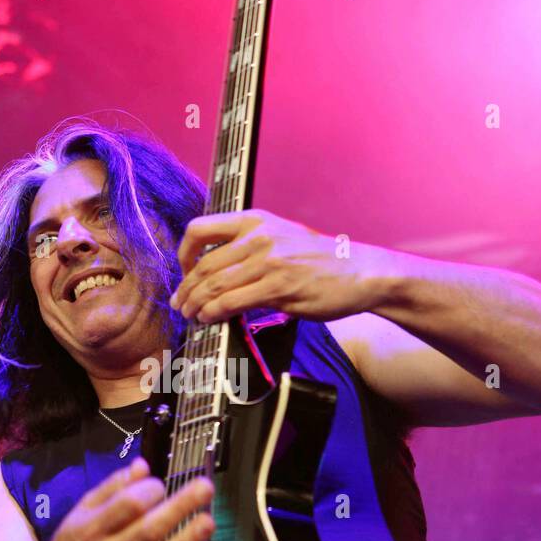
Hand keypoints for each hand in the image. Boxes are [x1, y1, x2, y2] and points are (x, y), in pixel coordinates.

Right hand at [20, 456, 215, 540]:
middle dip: (178, 509)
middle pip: (148, 533)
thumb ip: (111, 489)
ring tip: (208, 522)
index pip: (126, 507)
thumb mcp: (79, 513)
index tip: (160, 484)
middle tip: (205, 488)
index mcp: (90, 530)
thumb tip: (142, 467)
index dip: (149, 491)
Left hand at [170, 210, 373, 323]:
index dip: (184, 253)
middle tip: (180, 303)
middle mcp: (259, 237)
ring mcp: (269, 262)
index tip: (184, 271)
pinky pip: (233, 302)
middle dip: (186, 288)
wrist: (360, 271)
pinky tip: (209, 319)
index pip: (201, 228)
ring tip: (190, 314)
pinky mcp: (278, 287)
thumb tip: (218, 270)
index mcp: (255, 221)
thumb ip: (249, 246)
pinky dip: (214, 313)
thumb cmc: (320, 260)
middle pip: (204, 264)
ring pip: (215, 285)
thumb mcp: (282, 236)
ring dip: (196, 304)